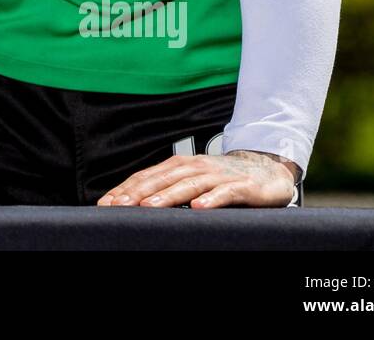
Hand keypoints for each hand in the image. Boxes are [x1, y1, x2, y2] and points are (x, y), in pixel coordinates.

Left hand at [95, 150, 299, 208]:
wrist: (268, 170)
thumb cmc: (224, 179)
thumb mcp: (193, 182)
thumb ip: (169, 190)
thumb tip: (137, 206)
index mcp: (180, 166)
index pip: (147, 176)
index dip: (126, 189)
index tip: (106, 204)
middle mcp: (196, 166)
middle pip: (163, 179)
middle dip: (139, 192)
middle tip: (119, 206)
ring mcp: (219, 175)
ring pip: (189, 184)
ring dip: (168, 195)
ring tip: (149, 206)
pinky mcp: (242, 186)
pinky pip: (225, 192)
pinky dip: (212, 199)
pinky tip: (199, 208)